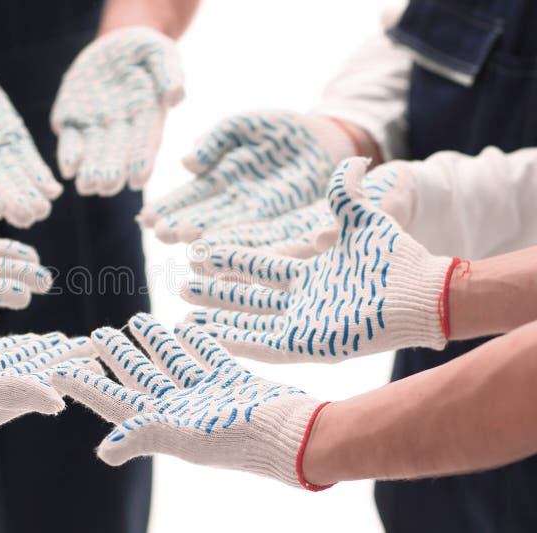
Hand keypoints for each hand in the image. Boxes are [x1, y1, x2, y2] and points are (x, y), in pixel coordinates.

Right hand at [0, 333, 97, 436]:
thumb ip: (13, 391)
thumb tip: (59, 401)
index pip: (45, 387)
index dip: (73, 372)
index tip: (100, 359)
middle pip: (40, 376)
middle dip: (69, 361)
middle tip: (99, 346)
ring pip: (22, 366)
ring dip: (49, 354)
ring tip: (74, 344)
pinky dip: (20, 350)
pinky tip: (33, 343)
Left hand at [50, 313, 327, 488]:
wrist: (297, 433)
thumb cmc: (241, 438)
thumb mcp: (187, 437)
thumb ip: (145, 434)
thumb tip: (102, 451)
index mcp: (164, 424)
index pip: (114, 402)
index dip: (86, 386)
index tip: (58, 367)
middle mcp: (183, 410)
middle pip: (141, 378)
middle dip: (118, 357)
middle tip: (96, 333)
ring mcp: (208, 396)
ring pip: (173, 364)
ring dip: (154, 344)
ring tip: (135, 319)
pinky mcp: (234, 382)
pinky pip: (208, 357)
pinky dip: (196, 342)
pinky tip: (186, 326)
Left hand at [51, 26, 183, 195]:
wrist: (114, 46)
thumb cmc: (144, 52)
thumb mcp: (160, 53)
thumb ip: (169, 72)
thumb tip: (176, 96)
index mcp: (146, 116)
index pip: (144, 142)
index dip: (142, 160)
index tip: (139, 179)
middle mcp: (121, 127)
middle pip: (117, 153)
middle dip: (111, 171)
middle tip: (107, 186)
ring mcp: (95, 125)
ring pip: (93, 153)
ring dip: (89, 171)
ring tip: (87, 186)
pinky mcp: (72, 118)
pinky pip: (70, 139)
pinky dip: (69, 154)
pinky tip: (68, 167)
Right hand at [138, 111, 355, 242]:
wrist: (325, 138)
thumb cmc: (278, 129)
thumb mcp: (241, 125)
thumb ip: (215, 140)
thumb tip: (187, 163)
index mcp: (219, 180)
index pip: (189, 196)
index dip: (169, 207)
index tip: (148, 219)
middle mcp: (234, 204)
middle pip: (205, 219)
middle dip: (184, 227)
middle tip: (164, 235)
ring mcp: (259, 217)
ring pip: (230, 234)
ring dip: (212, 242)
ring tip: (192, 248)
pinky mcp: (286, 225)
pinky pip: (267, 239)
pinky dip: (251, 248)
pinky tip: (234, 257)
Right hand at [182, 158, 456, 362]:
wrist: (422, 290)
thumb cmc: (396, 255)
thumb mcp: (363, 218)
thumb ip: (345, 192)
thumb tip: (350, 161)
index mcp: (308, 271)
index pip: (257, 265)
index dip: (228, 257)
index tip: (198, 248)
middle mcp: (301, 300)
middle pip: (246, 296)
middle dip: (215, 292)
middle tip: (182, 286)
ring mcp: (304, 323)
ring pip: (249, 323)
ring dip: (219, 320)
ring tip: (186, 318)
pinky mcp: (309, 344)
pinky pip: (264, 345)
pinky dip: (237, 341)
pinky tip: (211, 337)